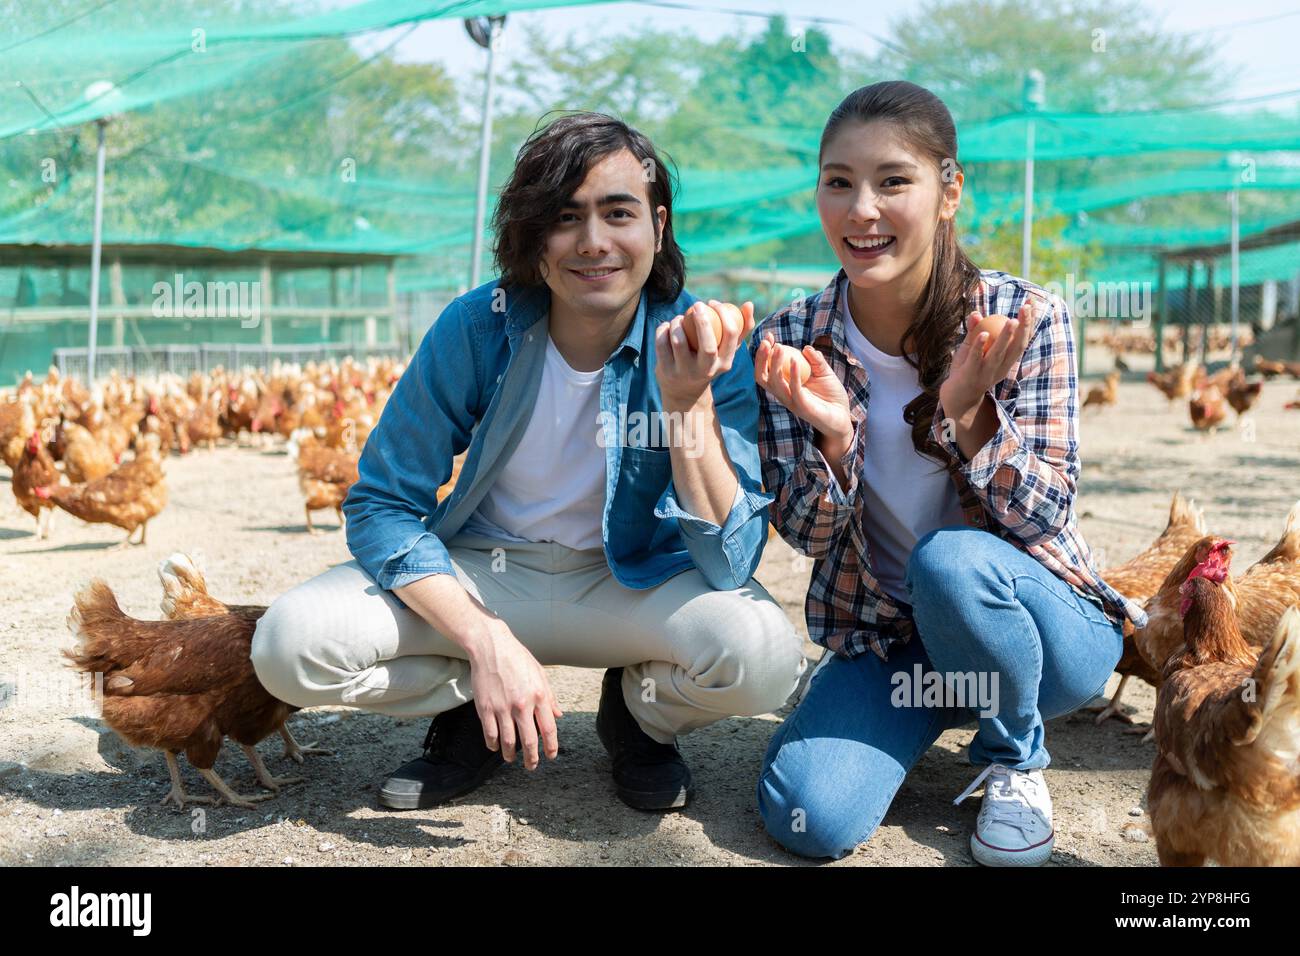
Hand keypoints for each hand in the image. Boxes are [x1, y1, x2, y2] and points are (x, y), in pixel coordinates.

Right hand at [464, 620, 561, 770]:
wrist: (491, 647)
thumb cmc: (517, 658)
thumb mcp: (540, 674)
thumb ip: (550, 697)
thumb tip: (558, 715)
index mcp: (539, 696)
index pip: (549, 729)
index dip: (551, 747)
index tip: (550, 756)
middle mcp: (522, 704)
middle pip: (529, 741)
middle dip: (532, 758)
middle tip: (531, 766)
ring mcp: (502, 707)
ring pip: (508, 741)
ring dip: (510, 754)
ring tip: (511, 759)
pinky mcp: (485, 708)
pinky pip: (490, 733)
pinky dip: (493, 744)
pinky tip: (495, 747)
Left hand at [655, 299, 754, 410]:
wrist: (685, 391)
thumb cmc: (710, 361)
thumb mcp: (726, 349)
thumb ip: (741, 327)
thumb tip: (749, 304)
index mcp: (725, 363)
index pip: (730, 335)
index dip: (723, 314)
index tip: (713, 302)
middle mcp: (707, 371)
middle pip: (707, 345)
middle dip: (702, 321)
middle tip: (697, 304)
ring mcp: (685, 372)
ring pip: (679, 342)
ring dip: (677, 323)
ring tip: (679, 319)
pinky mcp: (666, 371)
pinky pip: (662, 344)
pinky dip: (663, 330)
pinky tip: (667, 326)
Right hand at [754, 333, 853, 449]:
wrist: (843, 416)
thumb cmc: (831, 395)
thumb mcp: (824, 372)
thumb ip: (815, 360)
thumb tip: (805, 348)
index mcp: (785, 386)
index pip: (767, 370)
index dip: (764, 354)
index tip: (768, 337)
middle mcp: (784, 395)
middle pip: (762, 378)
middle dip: (761, 359)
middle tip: (766, 341)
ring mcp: (792, 402)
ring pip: (775, 383)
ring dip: (775, 364)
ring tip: (778, 347)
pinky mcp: (803, 407)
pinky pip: (795, 389)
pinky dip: (793, 374)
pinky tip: (795, 359)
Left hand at [939, 300, 1036, 418]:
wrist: (956, 398)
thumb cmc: (967, 370)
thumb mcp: (971, 349)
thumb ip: (974, 332)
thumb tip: (975, 313)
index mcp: (1007, 360)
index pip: (1022, 339)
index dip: (1029, 322)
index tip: (1032, 303)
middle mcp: (1002, 367)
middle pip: (1017, 346)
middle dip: (1024, 326)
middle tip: (1027, 307)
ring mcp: (987, 372)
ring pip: (999, 353)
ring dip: (1006, 337)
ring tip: (1012, 321)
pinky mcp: (971, 375)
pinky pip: (976, 359)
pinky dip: (979, 347)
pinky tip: (982, 334)